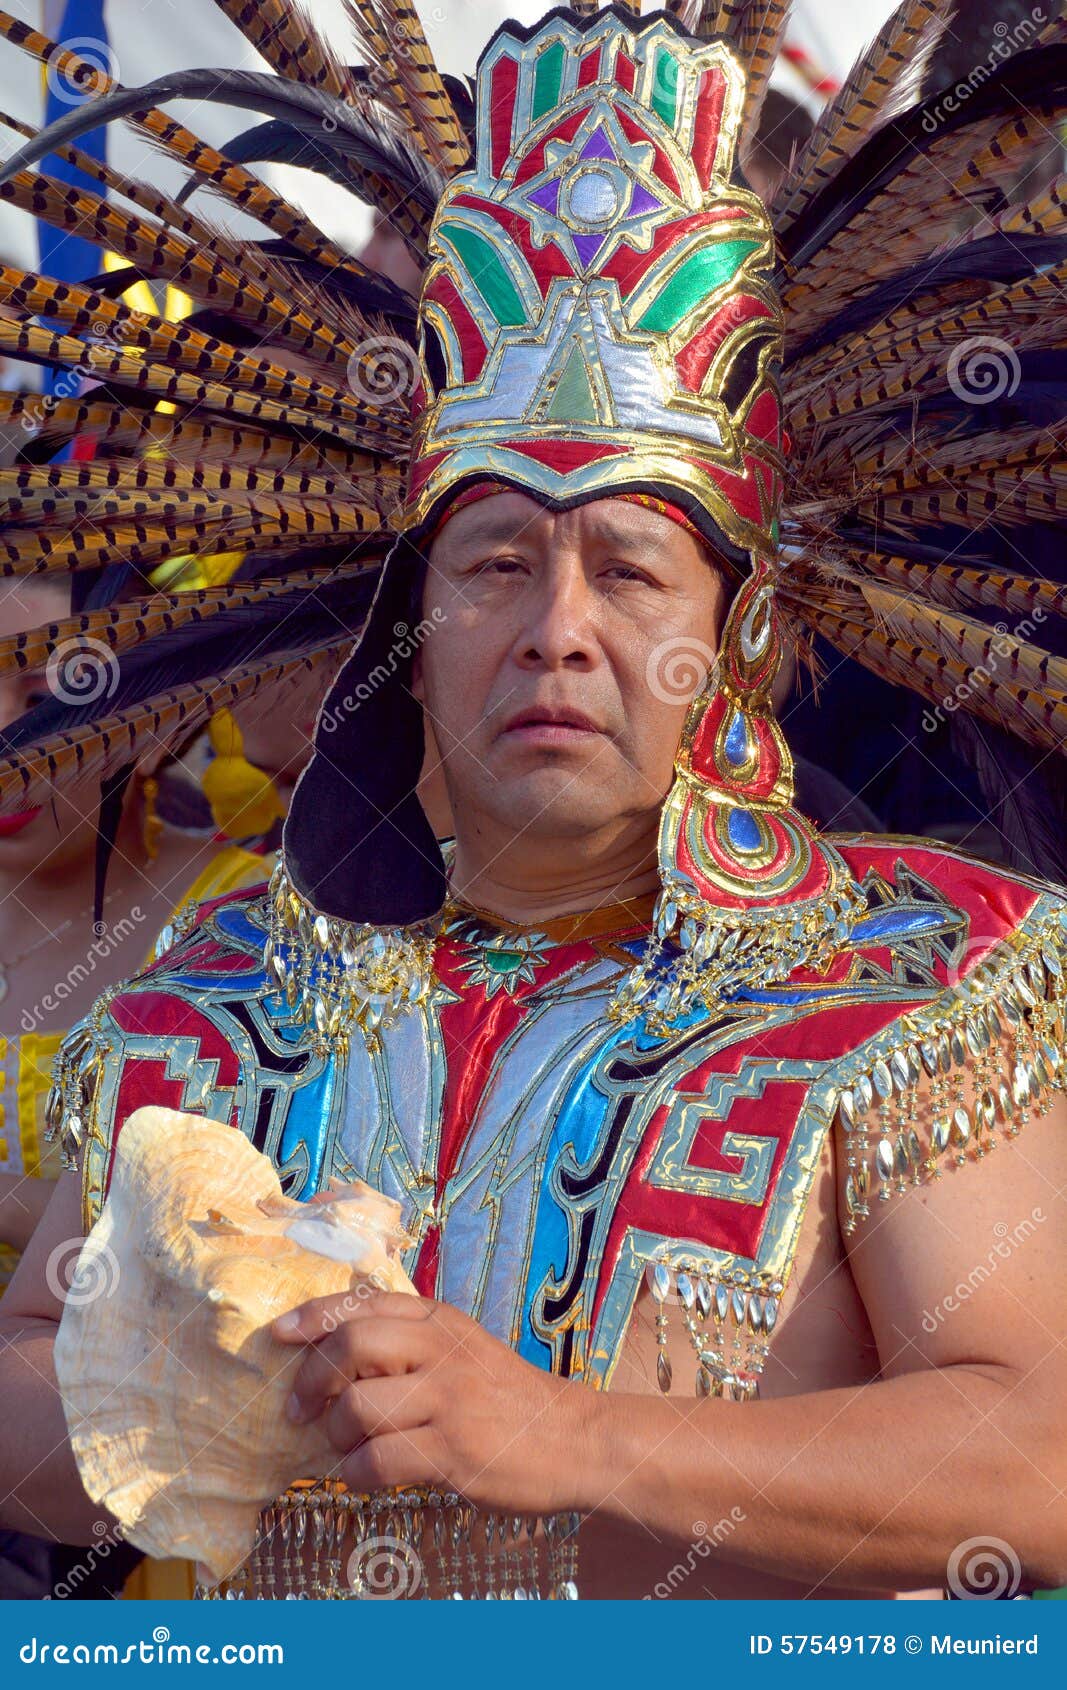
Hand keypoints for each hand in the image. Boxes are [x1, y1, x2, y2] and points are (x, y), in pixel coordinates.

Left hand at [271, 1290, 600, 1514]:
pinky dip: (357, 1474)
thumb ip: (411, 1343)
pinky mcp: (453, 1450)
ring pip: (357, 1408)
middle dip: (310, 1379)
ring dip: (335, 1437)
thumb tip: (335, 1355)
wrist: (576, 1439)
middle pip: (348, 1345)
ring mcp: (448, 1399)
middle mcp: (441, 1350)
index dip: (310, 1317)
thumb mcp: (464, 1349)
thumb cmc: (509, 1399)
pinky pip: (378, 1461)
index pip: (360, 1304)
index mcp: (440, 1320)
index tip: (277, 1335)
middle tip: (299, 1410)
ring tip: (345, 1450)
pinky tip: (366, 1477)